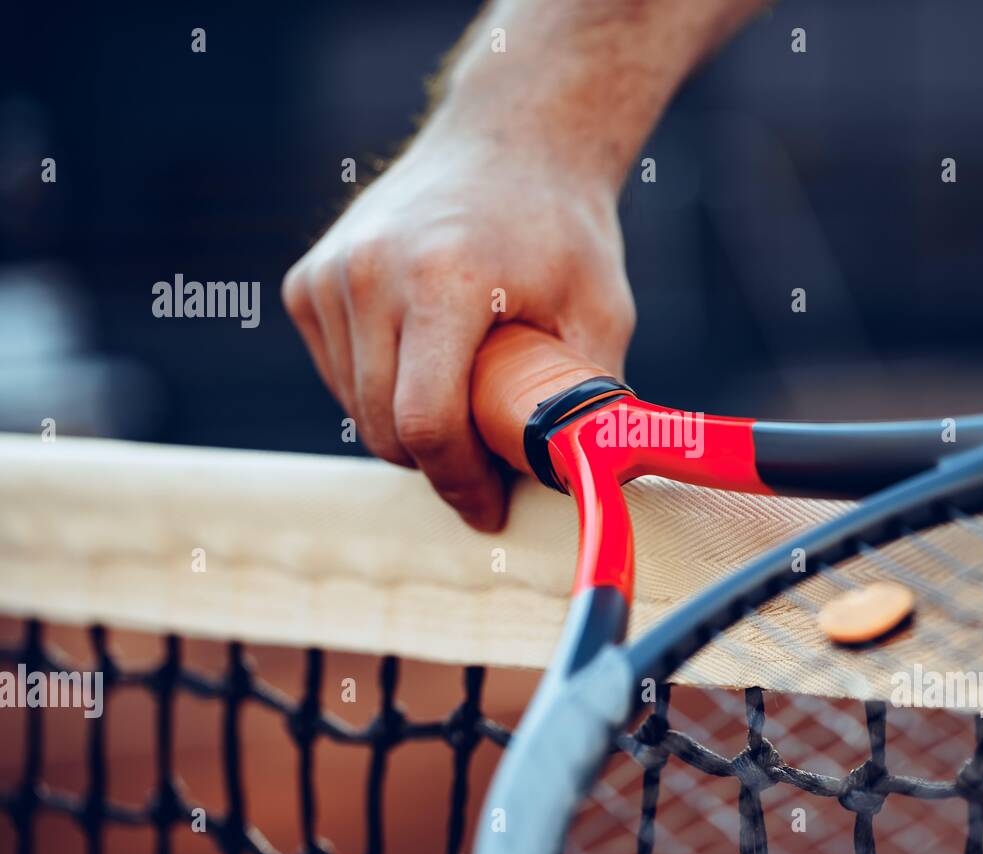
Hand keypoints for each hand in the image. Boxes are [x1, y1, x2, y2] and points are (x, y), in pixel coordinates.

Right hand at [281, 125, 633, 531]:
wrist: (511, 142)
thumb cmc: (563, 231)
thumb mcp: (602, 312)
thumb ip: (590, 399)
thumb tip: (591, 482)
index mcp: (443, 280)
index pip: (426, 422)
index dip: (459, 484)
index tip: (490, 509)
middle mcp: (369, 272)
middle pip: (385, 428)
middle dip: (440, 465)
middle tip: (493, 460)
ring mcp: (330, 275)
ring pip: (358, 410)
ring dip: (409, 430)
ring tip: (468, 395)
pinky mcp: (308, 283)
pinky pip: (340, 378)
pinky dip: (381, 393)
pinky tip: (428, 361)